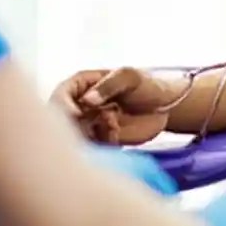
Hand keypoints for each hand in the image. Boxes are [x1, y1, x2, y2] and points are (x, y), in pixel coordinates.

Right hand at [50, 67, 177, 144]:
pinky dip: (104, 142)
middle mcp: (80, 106)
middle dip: (77, 123)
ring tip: (114, 123)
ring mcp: (89, 125)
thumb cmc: (147, 86)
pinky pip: (93, 147)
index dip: (62, 107)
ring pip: (75, 137)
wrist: (165, 108)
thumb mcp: (130, 78)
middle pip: (61, 121)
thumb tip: (86, 100)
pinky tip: (118, 132)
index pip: (60, 96)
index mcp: (81, 85)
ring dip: (92, 133)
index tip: (77, 114)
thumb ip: (109, 85)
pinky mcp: (100, 141)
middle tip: (100, 119)